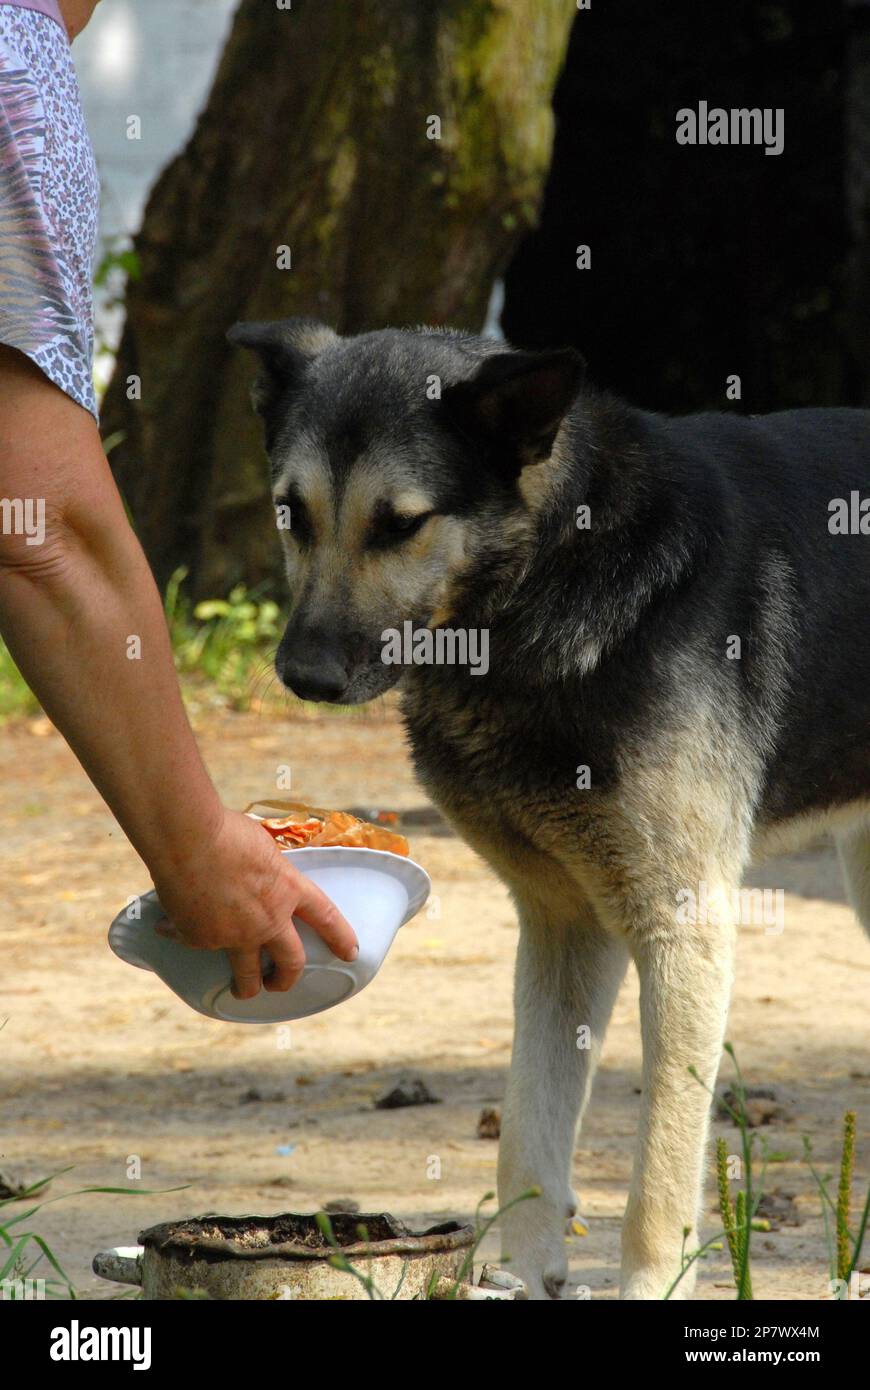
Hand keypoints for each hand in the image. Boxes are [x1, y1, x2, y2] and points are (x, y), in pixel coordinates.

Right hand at [149, 807, 357, 998]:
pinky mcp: (202, 940)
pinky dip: (185, 935)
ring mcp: (235, 935)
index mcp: (288, 889)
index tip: (351, 953)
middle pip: (290, 962)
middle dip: (288, 979)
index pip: (325, 917)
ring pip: (247, 976)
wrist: (187, 838)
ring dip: (246, 987)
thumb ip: (266, 869)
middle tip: (280, 984)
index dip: (340, 937)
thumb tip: (258, 872)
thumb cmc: (224, 830)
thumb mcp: (261, 846)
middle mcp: (268, 919)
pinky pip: (197, 944)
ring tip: (241, 991)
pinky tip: (170, 927)